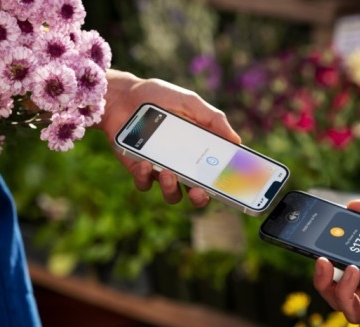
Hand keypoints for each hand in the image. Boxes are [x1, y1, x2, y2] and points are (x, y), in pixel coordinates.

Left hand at [99, 69, 241, 206]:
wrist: (122, 95)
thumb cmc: (159, 97)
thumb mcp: (190, 102)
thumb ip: (213, 119)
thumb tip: (237, 140)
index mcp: (198, 151)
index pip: (215, 175)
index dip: (224, 185)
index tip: (229, 187)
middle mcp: (182, 165)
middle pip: (196, 193)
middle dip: (199, 197)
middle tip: (198, 191)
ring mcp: (159, 169)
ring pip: (172, 194)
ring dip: (172, 188)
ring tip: (168, 173)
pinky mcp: (138, 169)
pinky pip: (144, 184)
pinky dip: (145, 177)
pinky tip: (144, 163)